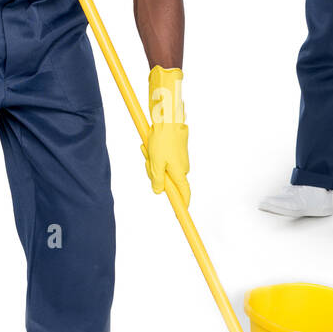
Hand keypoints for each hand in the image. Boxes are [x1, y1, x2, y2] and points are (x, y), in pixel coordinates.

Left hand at [140, 66, 189, 206]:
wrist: (167, 119)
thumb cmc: (162, 141)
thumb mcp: (156, 163)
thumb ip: (157, 179)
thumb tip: (159, 191)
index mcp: (180, 172)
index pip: (184, 194)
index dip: (183, 204)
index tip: (183, 212)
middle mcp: (182, 167)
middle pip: (168, 179)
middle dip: (155, 173)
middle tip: (147, 160)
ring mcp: (180, 158)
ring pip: (163, 167)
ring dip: (152, 161)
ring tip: (148, 148)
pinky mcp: (177, 150)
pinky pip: (163, 157)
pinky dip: (155, 153)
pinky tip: (150, 144)